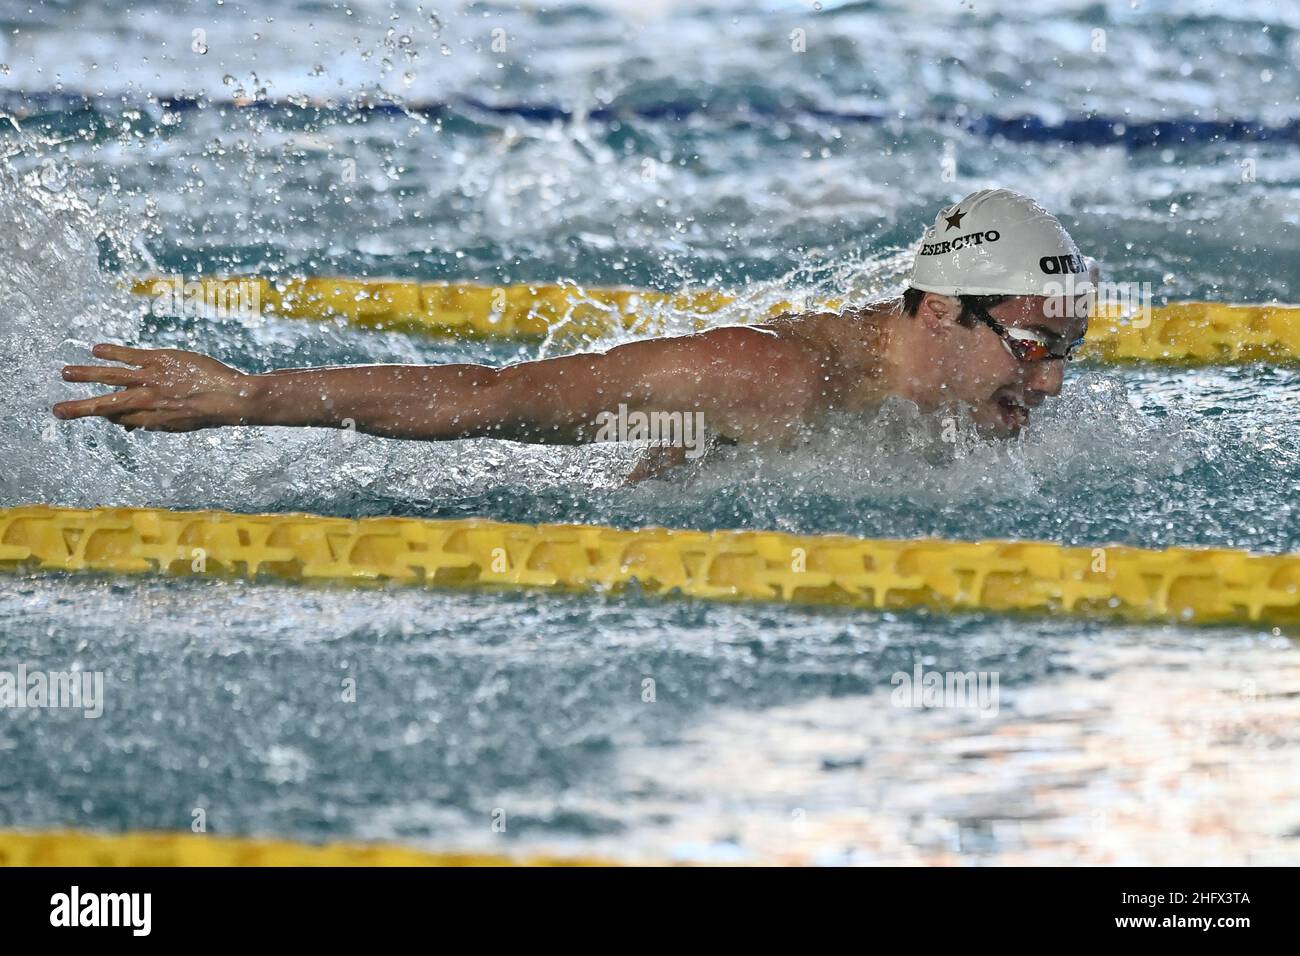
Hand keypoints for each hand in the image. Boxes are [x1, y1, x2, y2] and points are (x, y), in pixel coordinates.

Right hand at [54, 344, 255, 431]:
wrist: (233, 398)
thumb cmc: (211, 411)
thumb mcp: (181, 425)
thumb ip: (155, 422)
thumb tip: (131, 425)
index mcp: (153, 419)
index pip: (120, 419)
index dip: (106, 417)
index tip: (95, 414)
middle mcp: (148, 401)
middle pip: (107, 405)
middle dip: (80, 408)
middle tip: (57, 411)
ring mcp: (153, 380)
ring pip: (112, 378)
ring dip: (87, 375)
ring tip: (65, 373)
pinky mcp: (161, 360)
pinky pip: (131, 355)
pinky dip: (112, 352)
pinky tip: (96, 349)